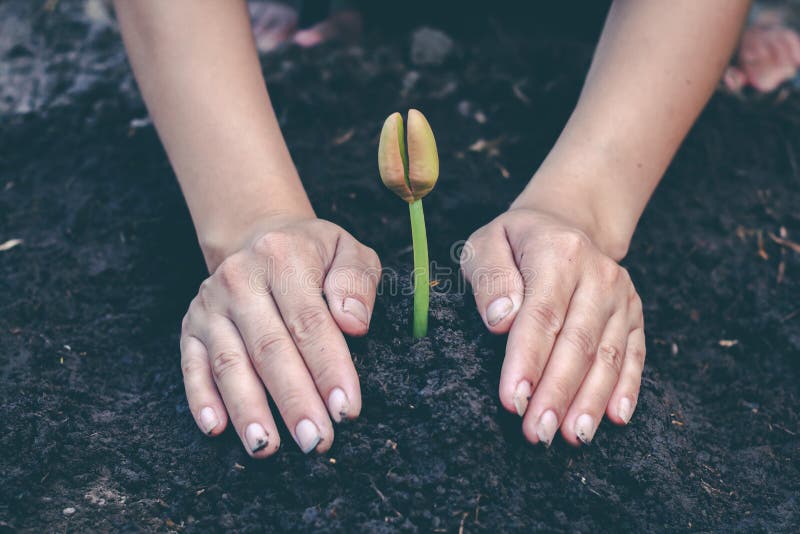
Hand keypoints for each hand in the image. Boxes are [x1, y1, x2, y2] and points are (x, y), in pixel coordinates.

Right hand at [180, 216, 380, 456]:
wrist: (260, 239)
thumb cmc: (313, 255)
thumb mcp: (348, 252)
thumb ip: (356, 282)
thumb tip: (354, 323)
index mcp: (283, 257)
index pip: (309, 321)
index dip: (328, 368)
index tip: (346, 409)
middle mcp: (240, 279)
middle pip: (269, 349)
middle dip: (293, 400)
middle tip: (315, 440)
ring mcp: (210, 305)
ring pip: (229, 363)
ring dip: (248, 410)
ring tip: (266, 447)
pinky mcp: (190, 327)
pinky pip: (192, 367)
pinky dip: (202, 400)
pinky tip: (217, 430)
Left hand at [461, 208, 644, 445]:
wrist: (566, 224)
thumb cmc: (516, 242)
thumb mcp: (487, 243)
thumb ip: (489, 277)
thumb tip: (500, 320)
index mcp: (558, 253)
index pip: (542, 314)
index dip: (528, 361)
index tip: (513, 400)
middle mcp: (598, 274)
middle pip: (578, 342)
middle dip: (557, 392)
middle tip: (537, 433)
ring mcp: (621, 297)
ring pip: (607, 355)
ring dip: (589, 401)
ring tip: (570, 437)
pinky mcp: (633, 315)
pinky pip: (633, 355)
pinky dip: (626, 389)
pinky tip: (614, 419)